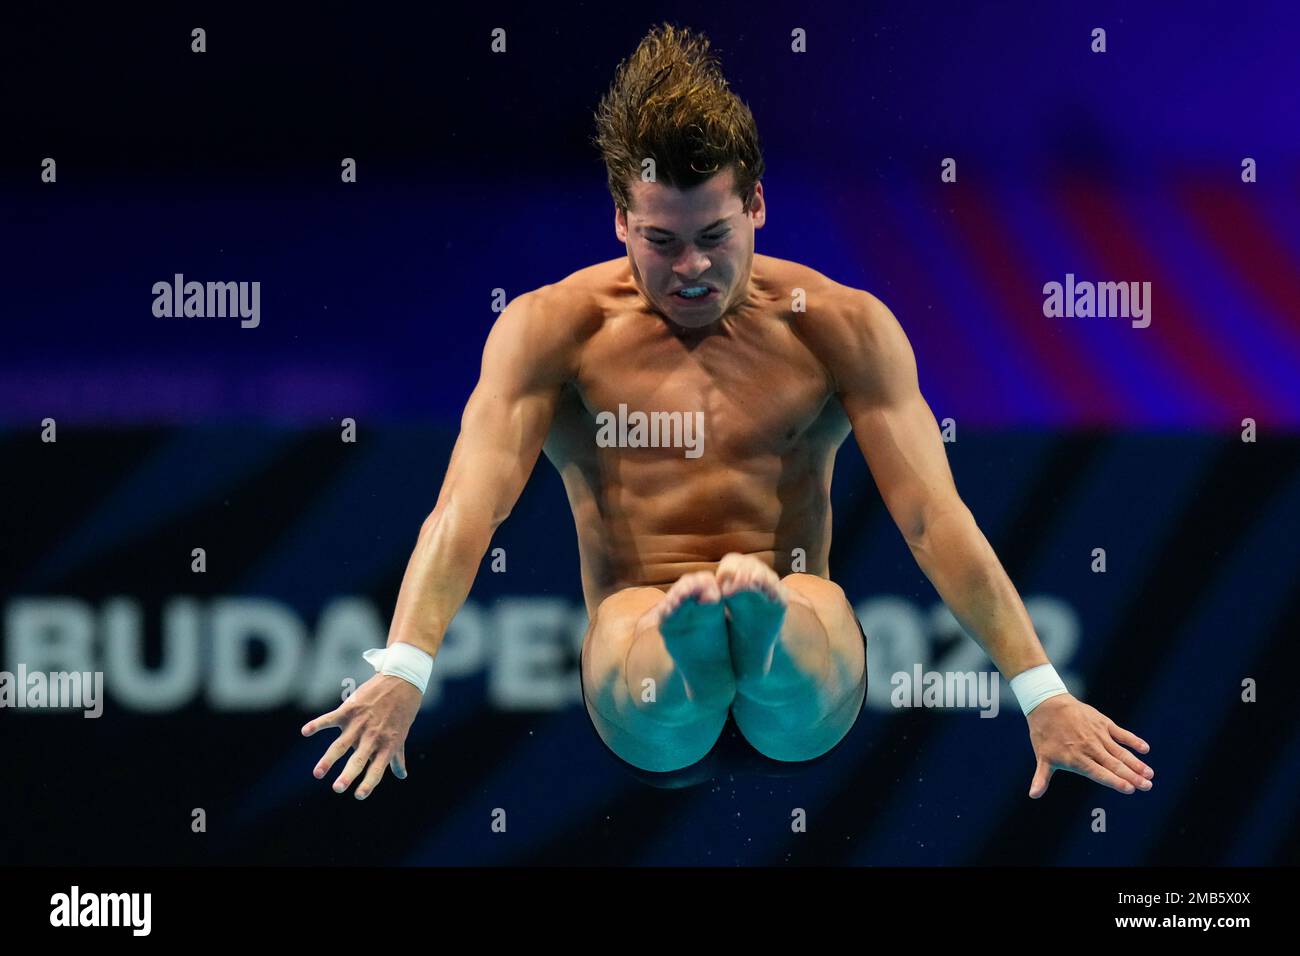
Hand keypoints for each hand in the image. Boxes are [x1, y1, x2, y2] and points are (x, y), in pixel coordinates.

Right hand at [301, 673, 421, 799]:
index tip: (359, 796)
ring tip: (318, 774)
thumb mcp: (400, 735)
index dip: (369, 783)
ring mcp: (359, 723)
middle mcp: (372, 736)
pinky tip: (305, 732)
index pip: (377, 769)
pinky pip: (330, 718)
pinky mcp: (349, 709)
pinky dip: (317, 724)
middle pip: (358, 759)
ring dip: (328, 759)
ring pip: (341, 744)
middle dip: (348, 774)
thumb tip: (401, 775)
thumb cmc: (401, 712)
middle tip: (337, 788)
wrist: (401, 680)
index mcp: (386, 745)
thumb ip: (397, 757)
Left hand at [1025, 695, 1153, 798]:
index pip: (1098, 773)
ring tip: (1150, 774)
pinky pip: (1120, 733)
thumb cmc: (1044, 734)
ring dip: (1136, 762)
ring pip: (1120, 751)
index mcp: (1076, 759)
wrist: (1047, 704)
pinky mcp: (1103, 723)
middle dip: (1132, 776)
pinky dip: (1133, 740)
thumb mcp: (1042, 757)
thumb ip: (1041, 778)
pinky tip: (1145, 749)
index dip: (1114, 781)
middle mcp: (1089, 747)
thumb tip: (1033, 795)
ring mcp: (1098, 734)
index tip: (1129, 789)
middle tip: (1148, 786)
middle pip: (1114, 764)